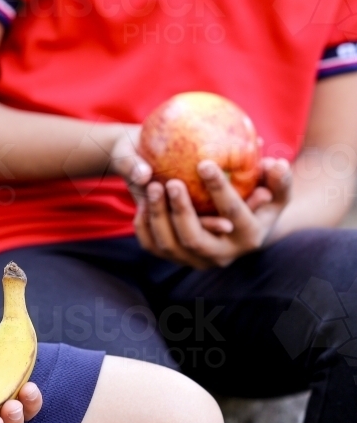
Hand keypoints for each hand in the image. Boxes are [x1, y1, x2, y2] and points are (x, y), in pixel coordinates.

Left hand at [135, 158, 292, 267]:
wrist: (244, 230)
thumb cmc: (262, 201)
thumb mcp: (277, 192)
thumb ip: (280, 179)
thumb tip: (275, 164)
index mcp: (249, 237)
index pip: (232, 214)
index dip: (219, 189)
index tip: (204, 162)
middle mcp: (221, 255)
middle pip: (194, 238)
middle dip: (180, 210)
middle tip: (171, 181)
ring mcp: (196, 260)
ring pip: (169, 245)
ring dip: (158, 215)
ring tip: (153, 185)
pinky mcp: (176, 258)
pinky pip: (152, 246)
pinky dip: (144, 225)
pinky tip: (142, 201)